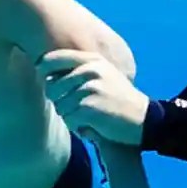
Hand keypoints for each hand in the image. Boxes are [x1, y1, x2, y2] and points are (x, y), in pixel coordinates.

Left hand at [36, 49, 150, 145]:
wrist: (144, 120)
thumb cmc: (118, 100)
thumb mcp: (102, 76)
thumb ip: (78, 70)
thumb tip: (43, 71)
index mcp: (92, 60)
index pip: (52, 59)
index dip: (42, 69)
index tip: (43, 77)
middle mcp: (90, 70)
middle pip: (52, 87)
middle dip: (61, 102)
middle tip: (80, 109)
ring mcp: (90, 88)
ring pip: (60, 106)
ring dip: (71, 117)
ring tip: (90, 118)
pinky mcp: (89, 107)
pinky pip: (69, 120)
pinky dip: (79, 128)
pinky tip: (95, 126)